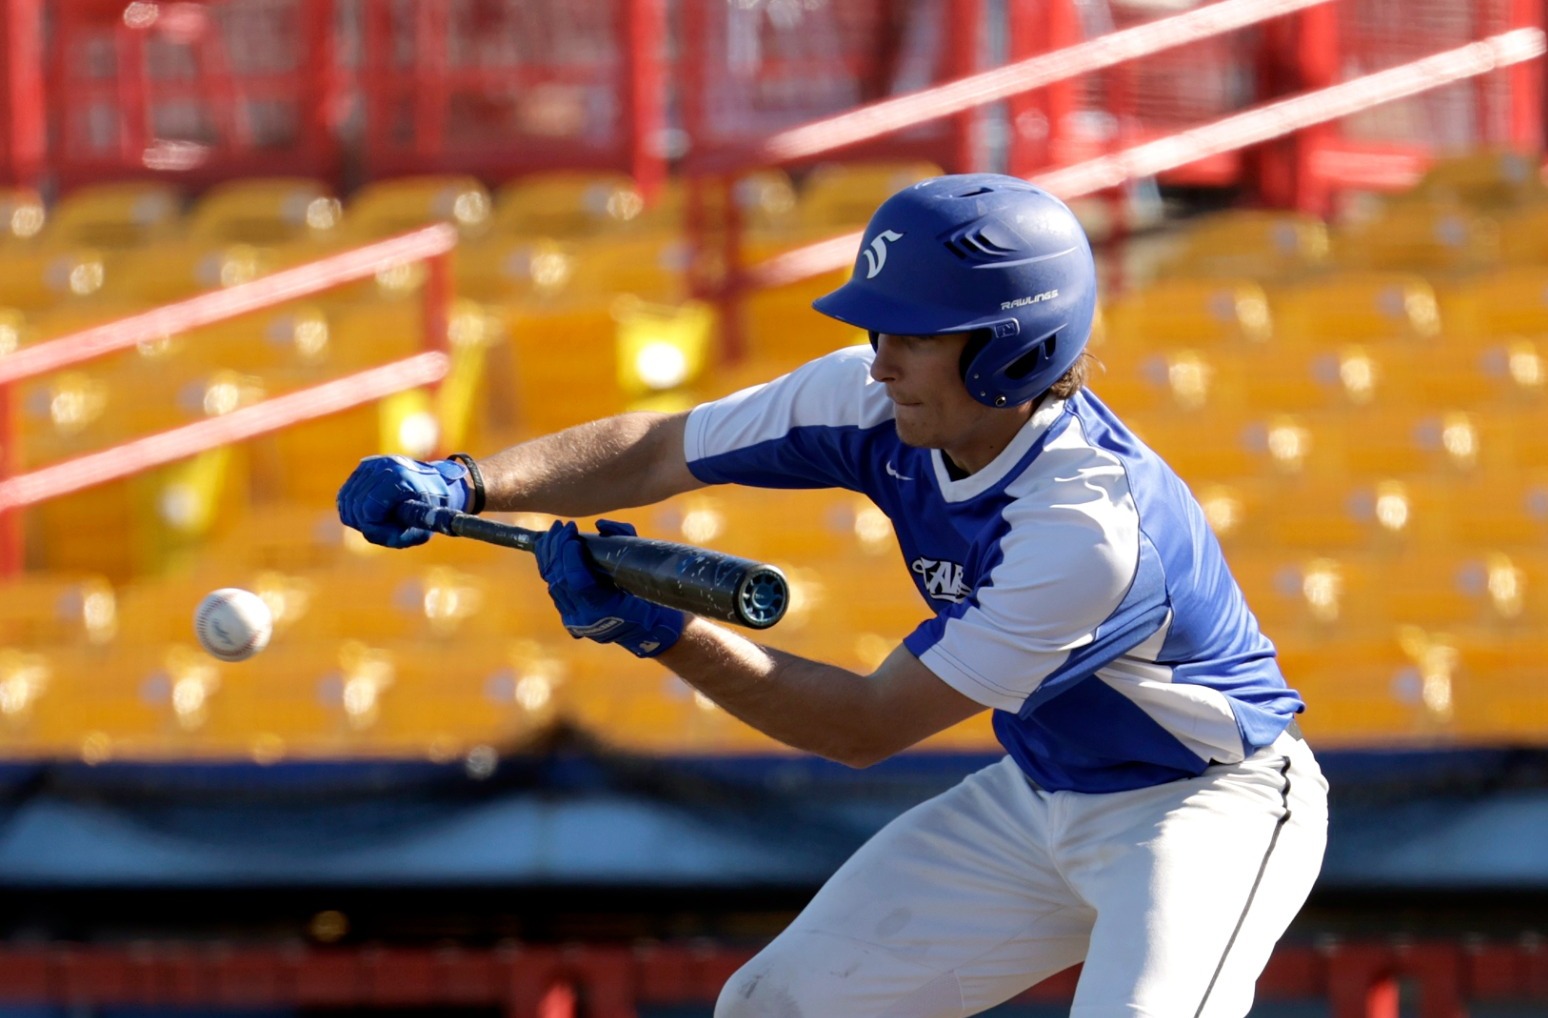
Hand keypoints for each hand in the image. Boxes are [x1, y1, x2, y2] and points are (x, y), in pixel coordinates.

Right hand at [336, 455, 471, 547]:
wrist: (437, 482)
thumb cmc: (432, 507)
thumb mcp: (424, 527)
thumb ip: (398, 537)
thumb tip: (369, 531)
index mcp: (399, 479)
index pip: (368, 510)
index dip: (374, 527)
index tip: (389, 530)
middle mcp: (383, 466)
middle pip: (355, 505)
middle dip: (365, 523)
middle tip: (384, 526)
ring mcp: (373, 464)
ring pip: (347, 499)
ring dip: (356, 516)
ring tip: (377, 520)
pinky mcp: (366, 465)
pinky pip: (346, 492)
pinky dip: (352, 507)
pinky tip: (367, 512)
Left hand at [535, 520, 684, 657]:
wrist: (649, 632)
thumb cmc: (651, 598)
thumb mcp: (643, 566)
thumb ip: (624, 540)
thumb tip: (600, 525)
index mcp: (606, 609)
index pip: (577, 580)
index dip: (570, 555)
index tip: (573, 533)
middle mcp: (585, 617)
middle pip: (560, 579)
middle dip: (557, 548)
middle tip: (563, 527)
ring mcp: (575, 620)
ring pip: (552, 583)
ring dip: (550, 556)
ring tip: (555, 533)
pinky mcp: (570, 618)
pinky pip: (554, 590)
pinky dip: (550, 567)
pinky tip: (549, 550)